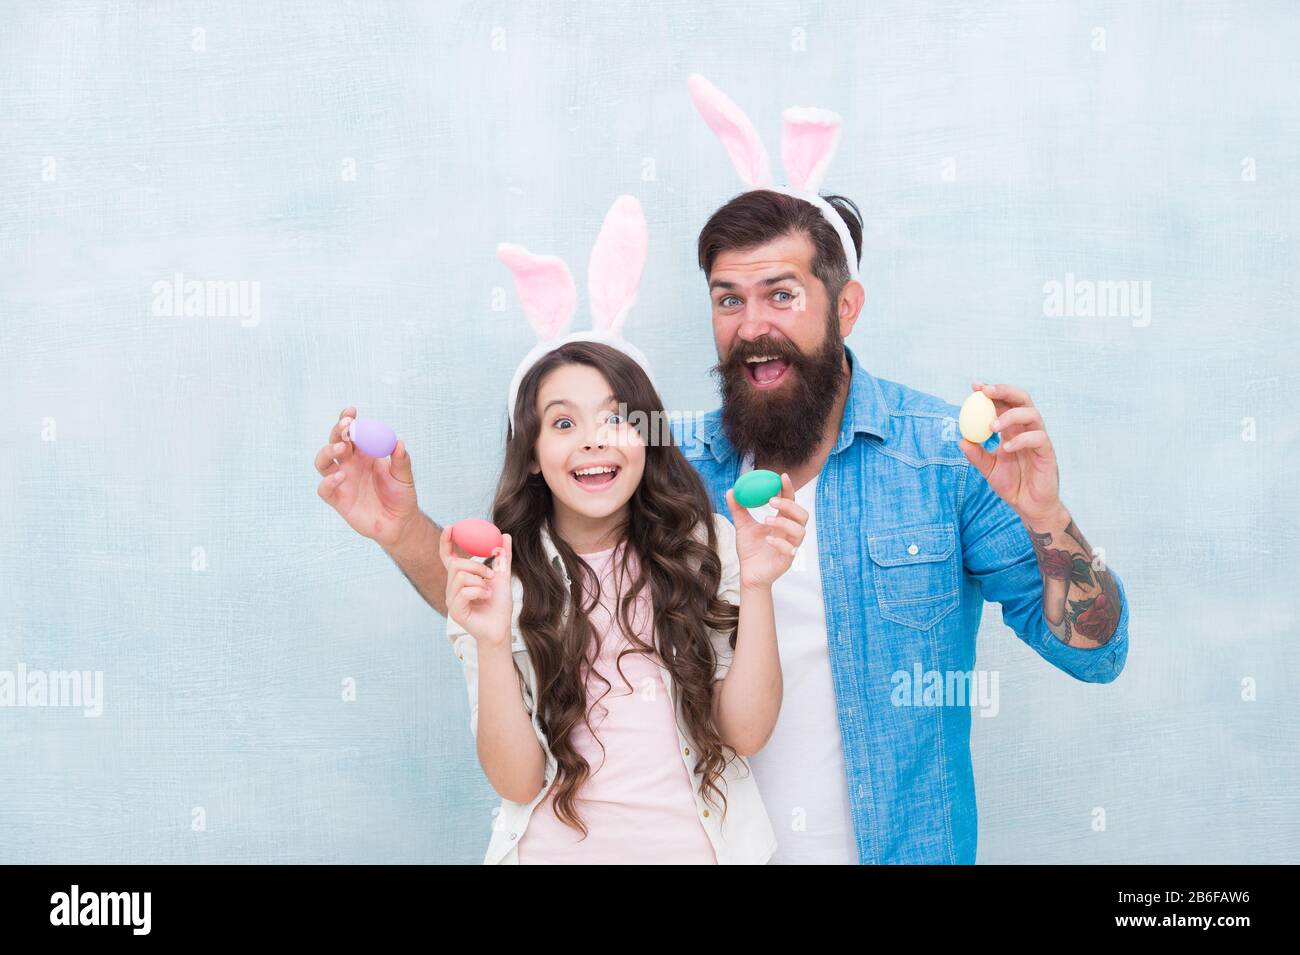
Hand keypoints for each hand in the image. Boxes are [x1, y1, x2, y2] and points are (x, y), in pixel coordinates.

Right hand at [315, 406, 419, 548]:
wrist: (399, 522)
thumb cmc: (401, 496)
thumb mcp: (405, 477)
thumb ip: (401, 461)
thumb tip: (398, 443)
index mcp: (364, 454)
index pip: (352, 433)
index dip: (348, 420)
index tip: (352, 411)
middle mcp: (350, 465)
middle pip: (335, 443)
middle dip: (338, 432)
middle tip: (347, 427)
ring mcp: (342, 481)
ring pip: (323, 462)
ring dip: (328, 452)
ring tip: (341, 449)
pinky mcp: (338, 499)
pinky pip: (324, 489)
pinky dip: (328, 481)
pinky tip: (340, 477)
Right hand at [439, 526, 512, 647]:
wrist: (501, 628)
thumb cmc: (499, 605)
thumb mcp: (503, 577)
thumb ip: (503, 558)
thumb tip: (505, 535)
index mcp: (461, 579)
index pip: (448, 557)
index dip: (446, 542)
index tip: (451, 528)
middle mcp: (452, 588)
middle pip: (456, 565)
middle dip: (477, 566)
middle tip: (491, 574)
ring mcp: (452, 600)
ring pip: (461, 576)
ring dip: (480, 580)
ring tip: (489, 590)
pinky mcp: (455, 611)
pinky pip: (464, 591)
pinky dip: (480, 591)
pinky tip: (487, 597)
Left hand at [725, 472, 807, 588]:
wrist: (748, 574)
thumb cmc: (750, 551)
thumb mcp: (742, 526)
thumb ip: (738, 509)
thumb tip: (731, 490)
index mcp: (782, 522)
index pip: (791, 502)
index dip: (789, 489)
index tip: (782, 477)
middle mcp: (789, 533)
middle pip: (802, 515)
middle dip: (789, 505)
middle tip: (772, 501)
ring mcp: (790, 547)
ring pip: (800, 531)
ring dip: (785, 522)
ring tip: (766, 520)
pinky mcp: (787, 561)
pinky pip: (790, 550)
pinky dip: (781, 542)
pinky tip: (768, 539)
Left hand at [958, 382, 1062, 523]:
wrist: (1029, 506)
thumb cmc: (1012, 484)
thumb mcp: (988, 469)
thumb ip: (976, 455)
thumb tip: (961, 439)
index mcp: (1012, 429)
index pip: (1004, 403)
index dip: (991, 392)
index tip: (974, 386)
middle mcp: (1026, 430)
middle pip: (1021, 400)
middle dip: (1004, 391)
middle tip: (985, 392)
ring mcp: (1038, 439)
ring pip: (1032, 414)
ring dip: (1010, 416)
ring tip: (992, 427)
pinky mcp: (1047, 453)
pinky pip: (1038, 438)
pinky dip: (1021, 440)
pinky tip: (1006, 448)